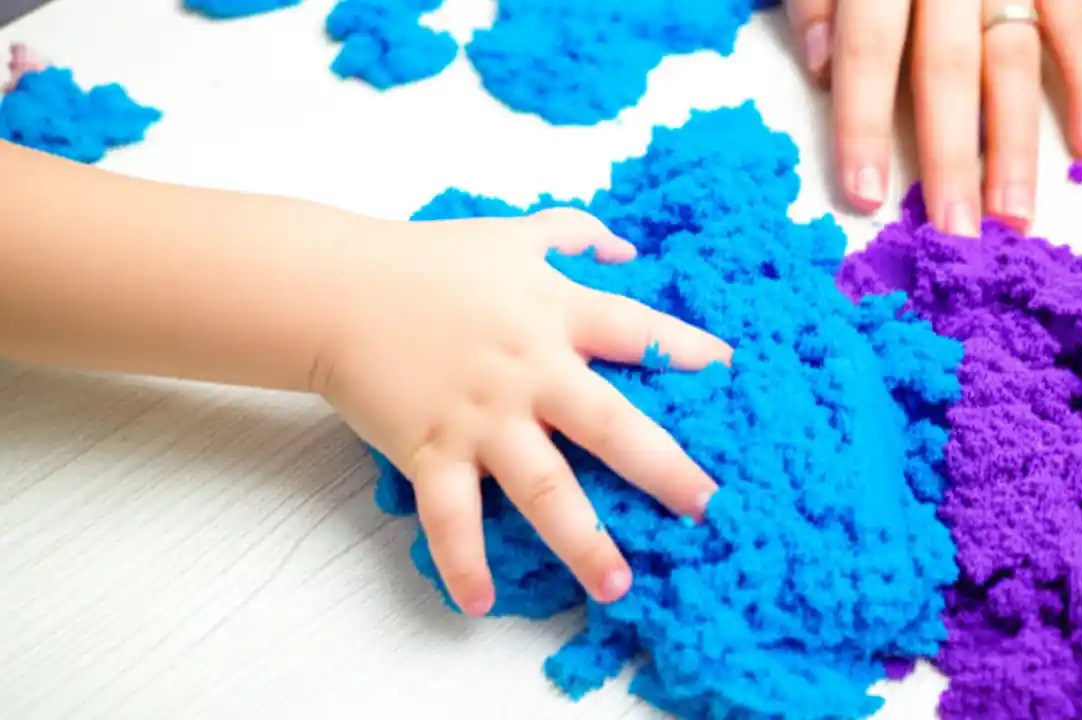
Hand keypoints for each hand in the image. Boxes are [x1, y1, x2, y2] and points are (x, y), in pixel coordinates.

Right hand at [315, 208, 732, 616]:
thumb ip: (573, 235)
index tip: (729, 374)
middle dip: (663, 468)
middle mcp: (529, 369)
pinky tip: (479, 601)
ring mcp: (481, 415)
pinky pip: (451, 515)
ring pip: (543, 486)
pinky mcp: (430, 448)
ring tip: (617, 585)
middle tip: (706, 509)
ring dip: (582, 539)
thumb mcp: (511, 235)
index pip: (636, 332)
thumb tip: (628, 249)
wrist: (336, 287)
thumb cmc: (428, 261)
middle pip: (610, 424)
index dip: (684, 350)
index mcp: (553, 313)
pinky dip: (462, 559)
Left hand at [786, 0, 1081, 234]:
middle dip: (950, 156)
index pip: (871, 48)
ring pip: (1013, 60)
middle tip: (954, 234)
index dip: (865, 122)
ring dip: (1015, 143)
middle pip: (948, 69)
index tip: (864, 195)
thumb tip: (826, 68)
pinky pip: (1075, 25)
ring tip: (1014, 218)